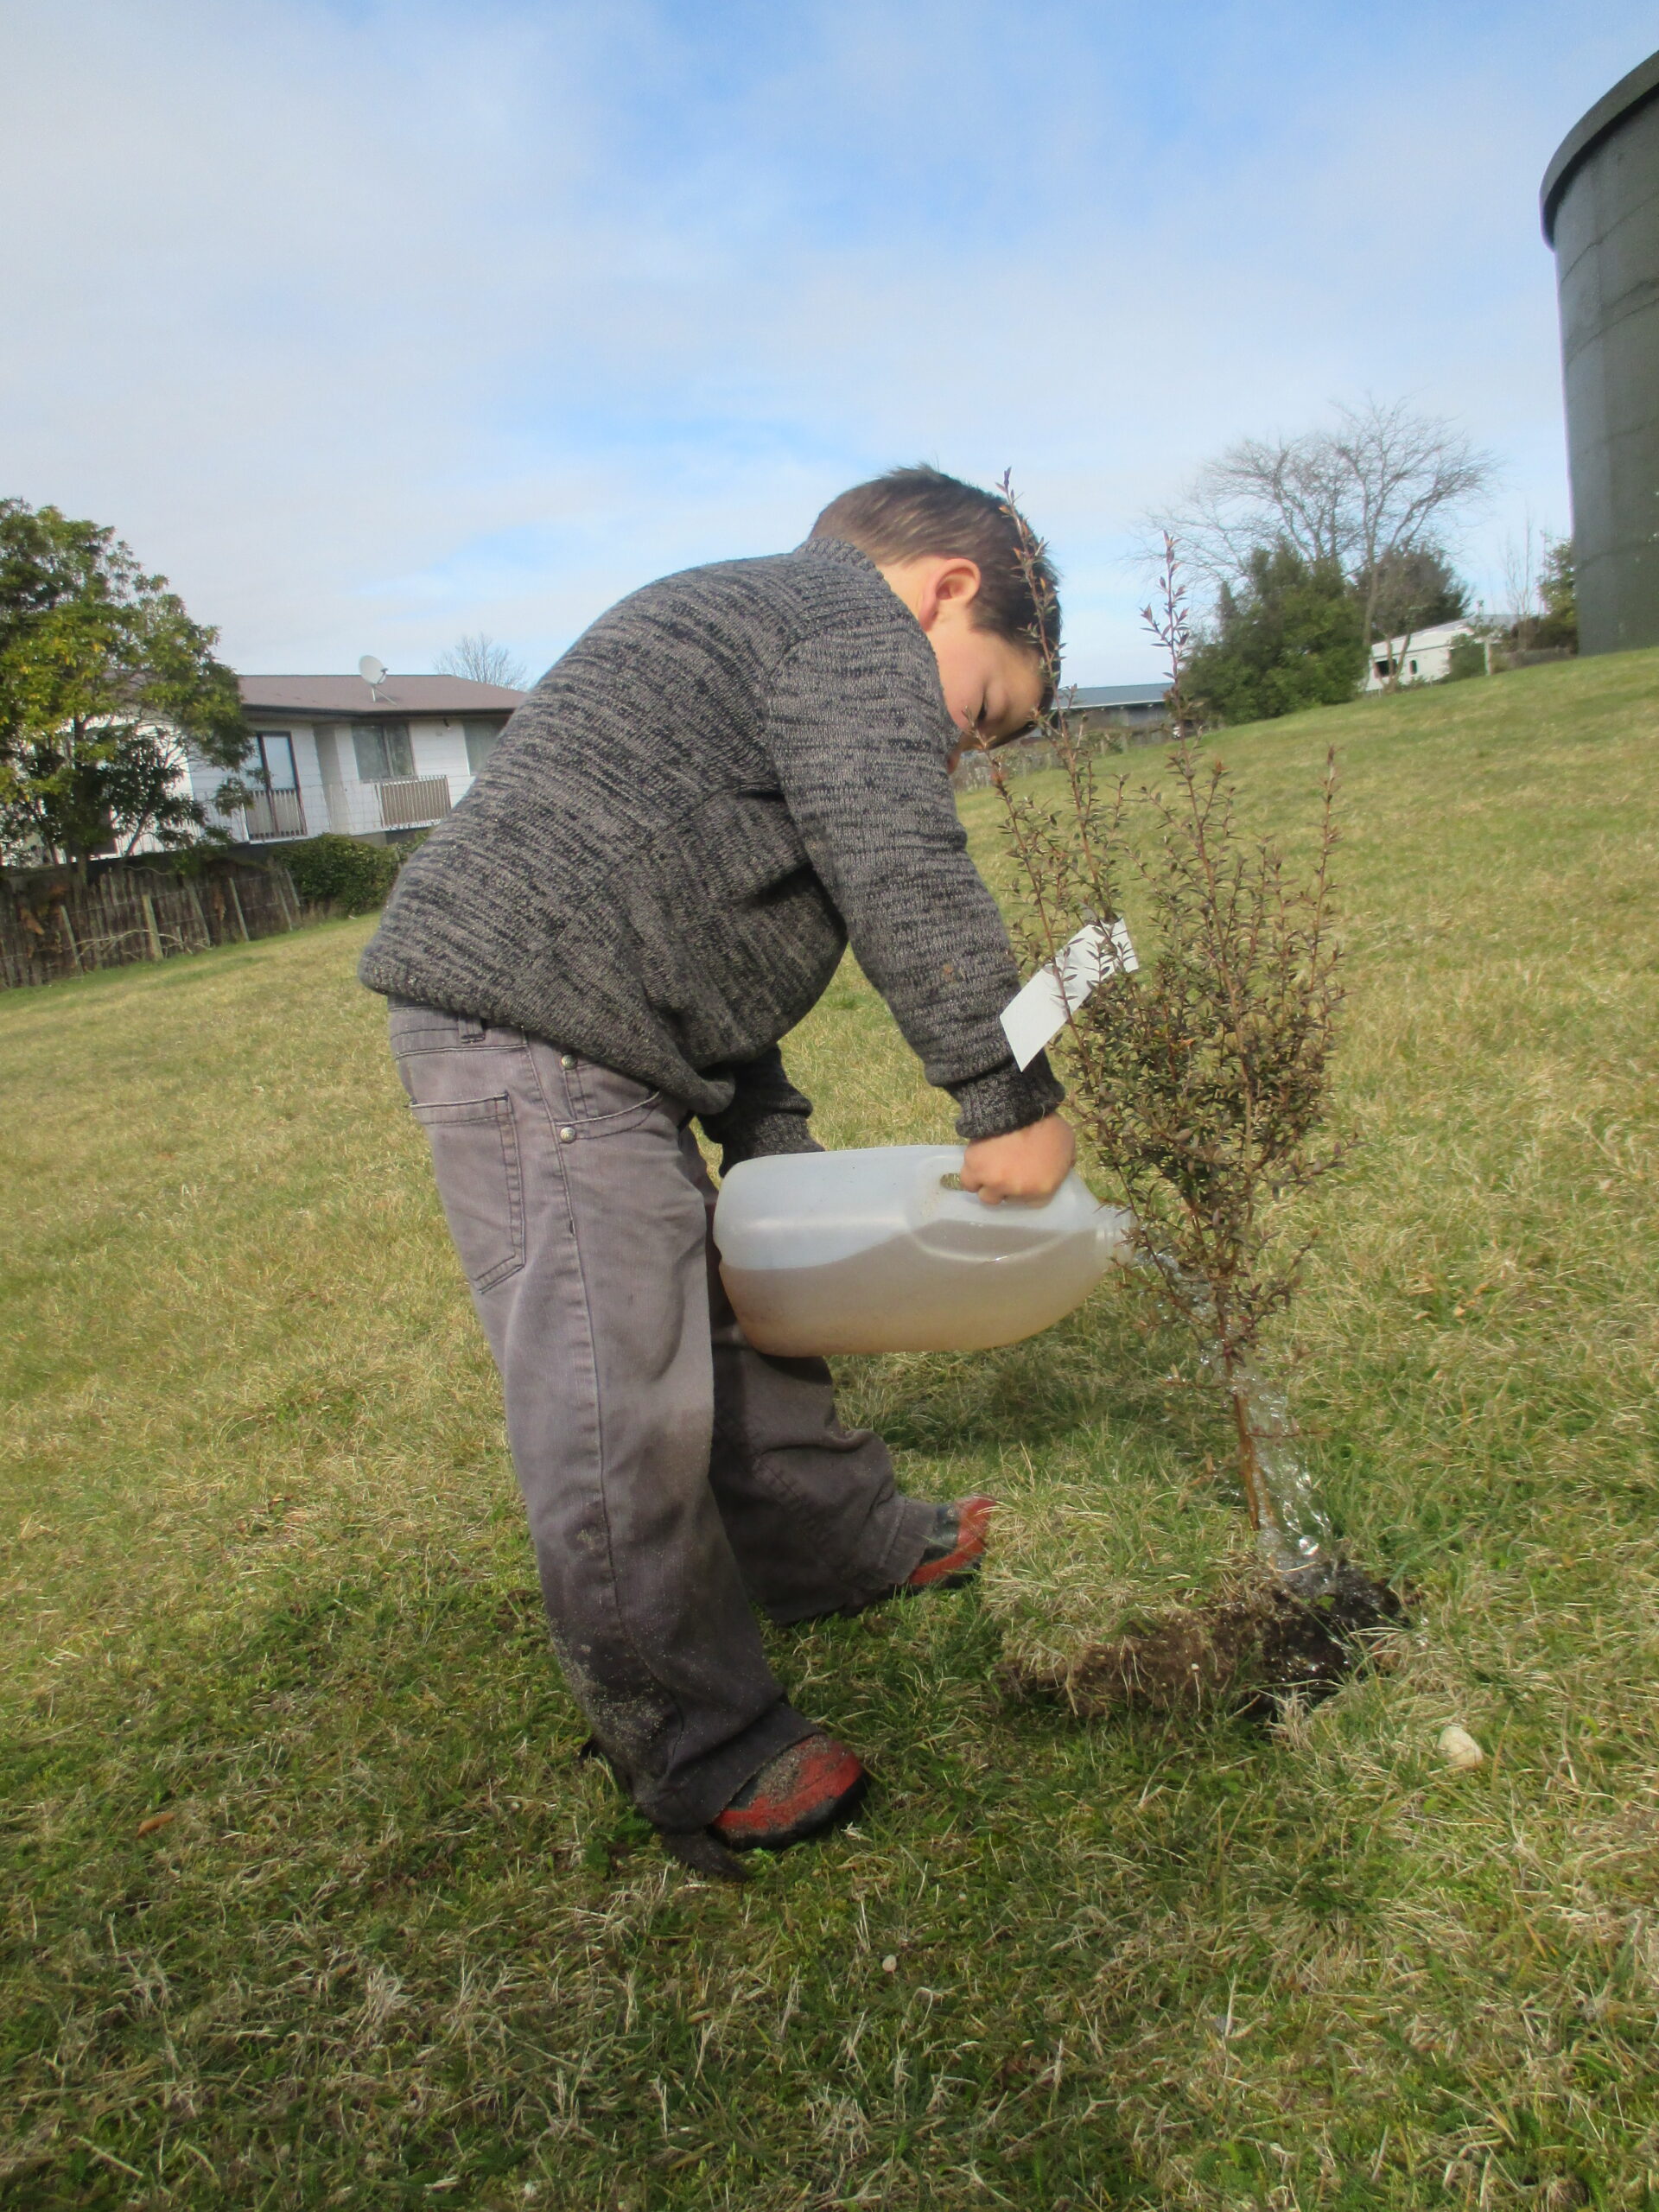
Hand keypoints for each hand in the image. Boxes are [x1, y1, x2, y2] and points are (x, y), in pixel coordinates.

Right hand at [960, 1112, 1075, 1205]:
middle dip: (1006, 1188)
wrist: (1019, 1106)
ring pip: (984, 1195)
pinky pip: (968, 1181)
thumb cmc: (1047, 1124)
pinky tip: (977, 1165)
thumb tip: (1060, 1167)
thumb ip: (1064, 1163)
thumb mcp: (1067, 1144)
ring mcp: (993, 1181)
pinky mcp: (974, 1168)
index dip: (1027, 1191)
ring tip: (989, 1170)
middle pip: (1005, 1200)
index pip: (1032, 1203)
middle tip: (1006, 1172)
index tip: (1024, 1180)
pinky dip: (971, 1175)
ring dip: (986, 1185)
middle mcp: (1016, 1190)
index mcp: (1042, 1189)